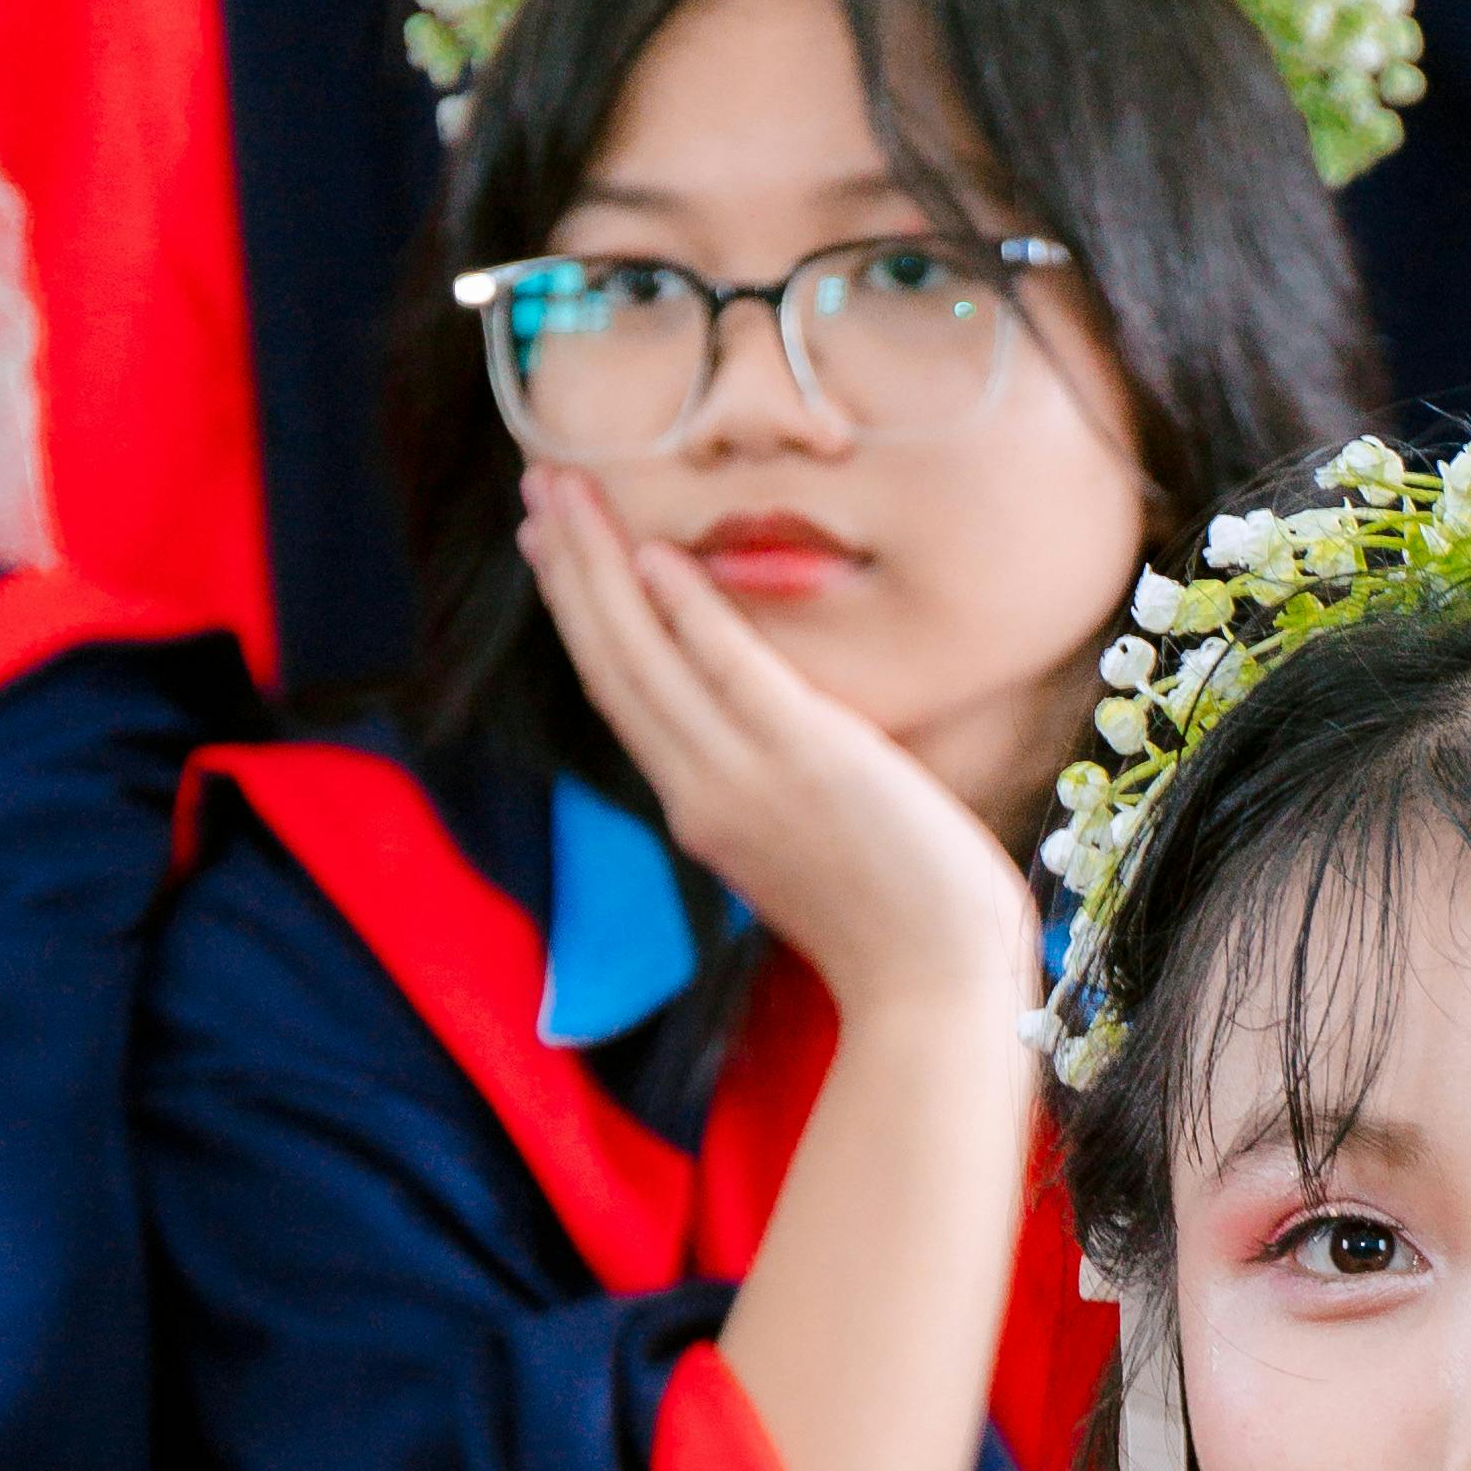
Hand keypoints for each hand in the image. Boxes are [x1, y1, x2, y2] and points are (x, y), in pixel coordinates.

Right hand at [516, 467, 1040, 1028]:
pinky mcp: (806, 758)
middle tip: (535, 484)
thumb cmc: (896, 922)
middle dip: (568, 568)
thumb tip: (768, 718)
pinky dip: (686, 612)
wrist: (935, 986)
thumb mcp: (808, 842)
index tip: (548, 550)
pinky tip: (655, 554)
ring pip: (645, 657)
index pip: (622, 694)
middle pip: (611, 662)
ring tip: (563, 489)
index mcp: (701, 810)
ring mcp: (746, 776)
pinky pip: (729, 670)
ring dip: (599, 566)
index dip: (578, 615)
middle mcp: (702, 791)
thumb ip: (771, 779)